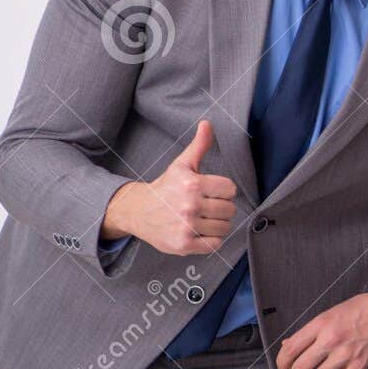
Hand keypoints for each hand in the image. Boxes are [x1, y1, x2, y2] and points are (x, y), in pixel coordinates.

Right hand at [101, 120, 237, 255]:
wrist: (138, 211)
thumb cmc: (165, 187)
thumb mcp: (181, 164)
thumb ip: (199, 145)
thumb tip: (207, 123)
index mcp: (192, 184)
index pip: (230, 189)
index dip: (222, 190)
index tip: (211, 191)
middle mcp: (190, 206)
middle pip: (230, 210)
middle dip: (220, 207)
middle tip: (205, 206)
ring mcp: (187, 227)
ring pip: (225, 227)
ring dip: (217, 224)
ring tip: (202, 218)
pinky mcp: (184, 245)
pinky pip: (215, 244)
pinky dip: (211, 239)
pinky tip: (199, 231)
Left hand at [276, 276, 367, 368]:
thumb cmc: (367, 309)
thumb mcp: (335, 312)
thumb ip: (313, 330)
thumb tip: (289, 345)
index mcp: (322, 323)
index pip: (290, 349)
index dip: (282, 363)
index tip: (284, 367)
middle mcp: (331, 339)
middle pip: (300, 368)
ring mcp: (346, 353)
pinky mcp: (361, 365)